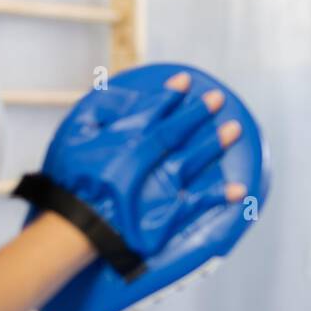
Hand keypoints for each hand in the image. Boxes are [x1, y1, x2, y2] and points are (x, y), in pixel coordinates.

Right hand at [18, 71, 244, 271]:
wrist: (77, 227)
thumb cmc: (70, 182)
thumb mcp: (72, 137)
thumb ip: (95, 112)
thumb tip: (115, 93)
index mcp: (128, 139)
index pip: (154, 111)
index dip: (170, 96)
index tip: (185, 82)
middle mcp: (152, 158)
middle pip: (180, 131)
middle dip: (200, 113)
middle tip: (218, 98)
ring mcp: (164, 186)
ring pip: (195, 159)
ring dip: (216, 144)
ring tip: (235, 128)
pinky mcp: (170, 213)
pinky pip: (200, 202)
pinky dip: (220, 195)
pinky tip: (240, 189)